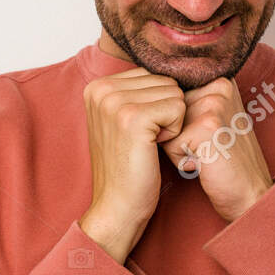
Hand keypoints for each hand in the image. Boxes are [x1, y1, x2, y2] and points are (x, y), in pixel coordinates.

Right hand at [78, 67, 186, 263]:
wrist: (117, 206)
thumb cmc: (127, 167)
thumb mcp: (122, 121)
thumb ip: (135, 92)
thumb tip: (170, 68)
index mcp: (97, 86)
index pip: (152, 75)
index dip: (157, 105)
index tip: (138, 133)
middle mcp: (101, 88)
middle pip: (165, 81)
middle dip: (166, 112)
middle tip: (144, 141)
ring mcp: (115, 102)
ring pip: (174, 93)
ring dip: (171, 123)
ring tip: (147, 145)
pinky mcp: (133, 117)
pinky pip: (178, 107)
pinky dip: (174, 131)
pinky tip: (153, 148)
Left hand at [158, 77, 273, 221]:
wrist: (250, 194)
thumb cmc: (225, 162)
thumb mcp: (209, 121)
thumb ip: (186, 102)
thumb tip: (146, 94)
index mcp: (219, 80)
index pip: (169, 96)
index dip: (178, 124)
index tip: (206, 137)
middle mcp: (219, 85)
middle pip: (166, 109)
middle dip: (177, 135)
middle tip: (207, 148)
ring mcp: (215, 103)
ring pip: (165, 126)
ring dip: (178, 148)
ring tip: (205, 155)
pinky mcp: (209, 126)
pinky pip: (170, 145)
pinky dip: (181, 161)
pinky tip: (205, 164)